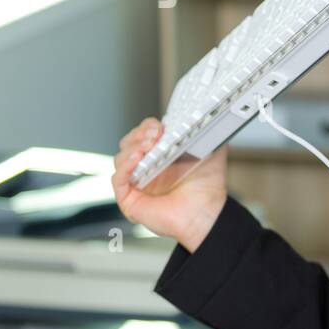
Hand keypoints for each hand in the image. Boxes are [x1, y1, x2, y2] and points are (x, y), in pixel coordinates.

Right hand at [111, 118, 227, 252]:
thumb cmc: (208, 187)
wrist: (207, 212)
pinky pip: (117, 179)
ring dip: (133, 148)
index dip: (148, 127)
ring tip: (149, 147)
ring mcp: (136, 184)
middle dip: (139, 135)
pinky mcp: (128, 200)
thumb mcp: (210, 151)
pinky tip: (137, 160)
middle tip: (155, 135)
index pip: (143, 134)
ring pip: (121, 158)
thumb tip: (207, 116)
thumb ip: (207, 132)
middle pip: (128, 143)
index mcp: (160, 155)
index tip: (159, 126)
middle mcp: (146, 169)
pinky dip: (125, 167)